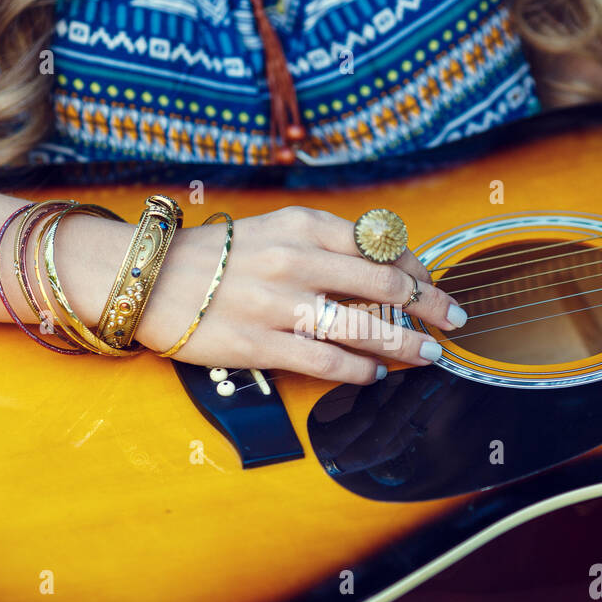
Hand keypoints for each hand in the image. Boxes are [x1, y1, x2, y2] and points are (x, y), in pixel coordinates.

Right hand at [134, 206, 468, 382]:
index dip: (419, 268)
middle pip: (387, 286)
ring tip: (427, 355)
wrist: (148, 278)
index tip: (433, 284)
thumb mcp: (274, 230)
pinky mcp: (261, 345)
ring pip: (366, 328)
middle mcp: (296, 261)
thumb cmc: (215, 258)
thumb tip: (384, 266)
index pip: (382, 244)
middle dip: (431, 306)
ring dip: (406, 345)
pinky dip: (361, 371)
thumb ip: (325, 244)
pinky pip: (328, 363)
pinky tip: (375, 375)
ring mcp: (279, 305)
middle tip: (453, 320)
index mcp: (302, 226)